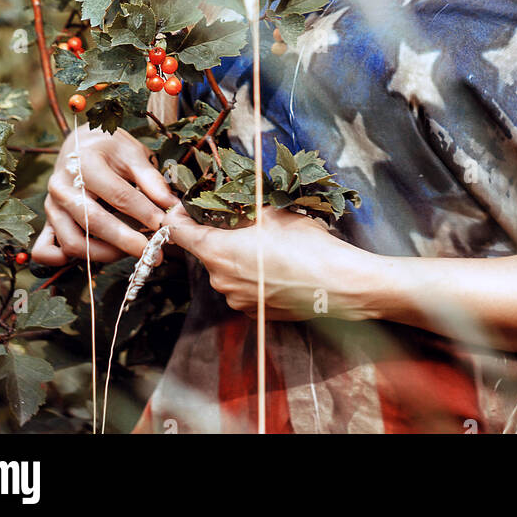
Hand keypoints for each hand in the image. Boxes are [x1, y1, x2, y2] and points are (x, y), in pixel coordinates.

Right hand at [31, 123, 175, 265]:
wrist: (81, 143)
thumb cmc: (110, 149)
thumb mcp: (133, 153)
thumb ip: (151, 179)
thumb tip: (170, 206)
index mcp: (84, 162)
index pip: (118, 195)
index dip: (144, 212)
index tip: (165, 226)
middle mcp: (62, 186)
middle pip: (93, 222)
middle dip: (126, 241)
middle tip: (153, 252)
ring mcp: (51, 206)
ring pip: (73, 242)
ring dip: (105, 254)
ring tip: (132, 251)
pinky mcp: (47, 221)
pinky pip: (46, 250)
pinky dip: (63, 260)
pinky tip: (91, 256)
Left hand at [161, 202, 377, 320]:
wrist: (339, 284)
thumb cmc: (305, 244)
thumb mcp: (271, 213)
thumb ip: (240, 209)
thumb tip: (227, 203)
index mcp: (218, 253)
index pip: (179, 233)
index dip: (177, 216)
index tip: (182, 206)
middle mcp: (221, 281)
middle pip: (206, 252)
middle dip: (218, 234)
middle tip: (241, 220)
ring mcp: (238, 301)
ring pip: (226, 271)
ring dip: (237, 256)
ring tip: (266, 244)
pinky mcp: (255, 313)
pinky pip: (243, 288)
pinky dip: (251, 275)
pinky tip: (276, 265)